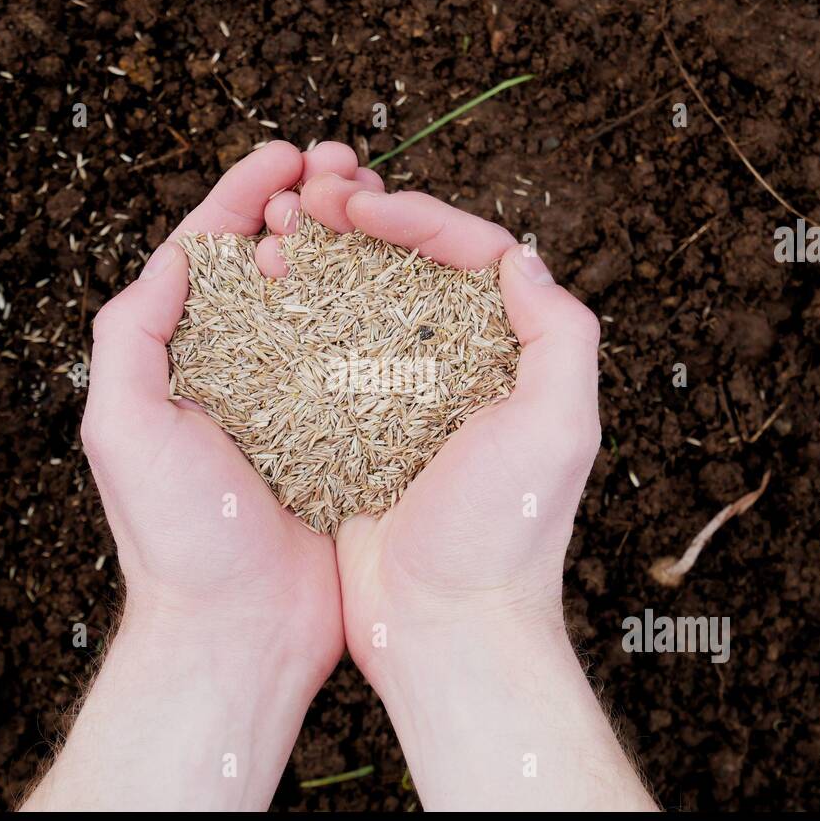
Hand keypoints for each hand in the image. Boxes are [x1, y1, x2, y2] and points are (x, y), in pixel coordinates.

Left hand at [26, 142, 375, 809]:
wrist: (238, 632)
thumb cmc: (177, 537)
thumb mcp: (123, 426)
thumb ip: (132, 334)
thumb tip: (180, 255)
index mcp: (182, 359)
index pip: (210, 253)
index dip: (243, 194)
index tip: (285, 155)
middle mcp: (241, 371)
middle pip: (274, 264)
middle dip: (306, 205)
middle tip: (343, 166)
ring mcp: (296, 401)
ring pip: (325, 300)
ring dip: (349, 246)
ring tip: (376, 205)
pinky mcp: (345, 434)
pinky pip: (366, 359)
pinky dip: (384, 313)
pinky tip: (410, 283)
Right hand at [301, 171, 656, 809]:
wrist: (443, 628)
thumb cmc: (504, 533)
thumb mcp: (560, 430)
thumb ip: (560, 336)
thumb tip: (517, 256)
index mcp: (503, 355)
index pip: (466, 253)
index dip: (416, 215)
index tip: (362, 204)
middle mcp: (448, 367)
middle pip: (403, 266)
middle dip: (357, 218)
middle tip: (310, 192)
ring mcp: (390, 398)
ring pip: (352, 302)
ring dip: (316, 256)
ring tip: (277, 224)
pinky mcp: (341, 431)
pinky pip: (314, 359)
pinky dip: (288, 319)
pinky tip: (258, 293)